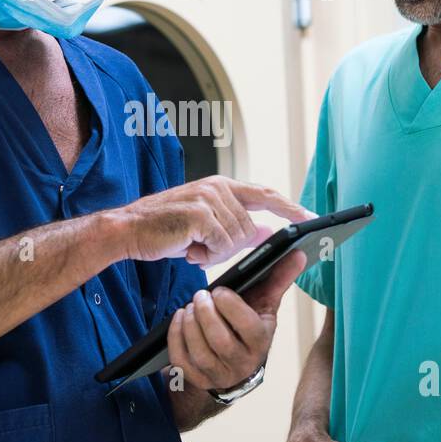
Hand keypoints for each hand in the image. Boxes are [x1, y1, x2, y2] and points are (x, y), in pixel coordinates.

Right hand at [115, 176, 313, 266]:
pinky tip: (188, 249)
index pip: (265, 195)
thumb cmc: (166, 229)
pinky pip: (220, 245)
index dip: (290, 208)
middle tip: (202, 249)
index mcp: (221, 185)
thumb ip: (237, 226)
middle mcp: (217, 187)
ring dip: (214, 252)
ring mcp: (208, 198)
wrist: (128, 229)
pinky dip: (205, 255)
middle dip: (229, 247)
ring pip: (236, 239)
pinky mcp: (199, 214)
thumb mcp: (206, 228)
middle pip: (249, 228)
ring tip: (192, 247)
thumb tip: (268, 232)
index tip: (312, 219)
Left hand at [167, 249, 307, 392]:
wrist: (234, 365)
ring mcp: (218, 373)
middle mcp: (241, 362)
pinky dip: (176, 337)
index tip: (219, 290)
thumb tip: (298, 253)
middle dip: (206, 314)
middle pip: (220, 340)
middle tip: (200, 296)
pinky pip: (181, 361)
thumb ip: (279, 279)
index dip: (230, 306)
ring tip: (189, 307)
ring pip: (200, 352)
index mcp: (260, 342)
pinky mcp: (198, 379)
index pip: (248, 326)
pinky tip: (179, 319)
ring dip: (190, 325)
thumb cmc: (248, 328)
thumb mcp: (265, 306)